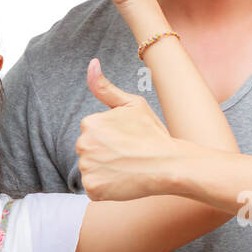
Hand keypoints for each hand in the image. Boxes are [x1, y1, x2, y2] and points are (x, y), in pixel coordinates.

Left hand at [75, 58, 174, 201]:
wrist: (169, 165)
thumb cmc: (153, 133)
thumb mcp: (132, 104)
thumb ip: (104, 87)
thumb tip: (91, 62)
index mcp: (89, 123)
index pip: (93, 133)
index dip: (111, 138)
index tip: (128, 141)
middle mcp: (83, 144)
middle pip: (89, 151)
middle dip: (105, 154)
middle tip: (129, 155)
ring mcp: (87, 168)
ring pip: (92, 170)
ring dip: (105, 171)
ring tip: (127, 168)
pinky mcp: (93, 189)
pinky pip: (94, 188)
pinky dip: (106, 188)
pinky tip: (123, 182)